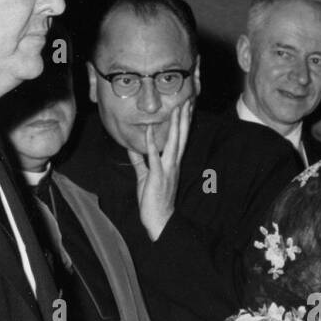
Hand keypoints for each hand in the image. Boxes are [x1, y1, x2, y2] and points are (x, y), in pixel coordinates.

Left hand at [129, 98, 193, 240]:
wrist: (160, 220)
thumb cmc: (153, 200)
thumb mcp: (144, 176)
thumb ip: (139, 161)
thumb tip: (132, 148)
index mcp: (171, 163)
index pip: (179, 139)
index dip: (182, 123)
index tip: (185, 108)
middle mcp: (173, 163)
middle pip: (181, 137)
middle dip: (184, 118)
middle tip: (188, 101)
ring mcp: (167, 169)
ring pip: (173, 143)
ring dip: (175, 125)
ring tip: (177, 109)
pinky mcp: (157, 176)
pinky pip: (154, 157)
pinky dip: (151, 143)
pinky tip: (149, 131)